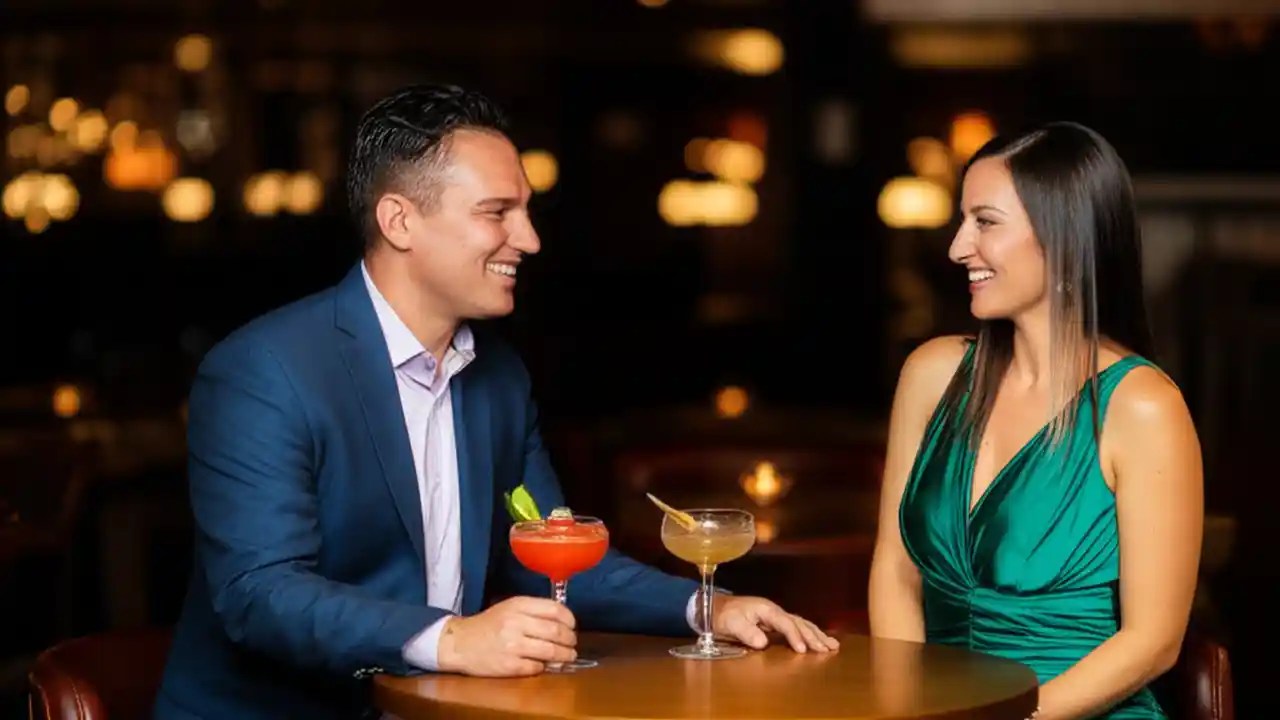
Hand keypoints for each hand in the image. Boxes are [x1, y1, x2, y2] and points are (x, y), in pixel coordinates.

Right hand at [436, 596, 576, 676]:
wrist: (460, 643)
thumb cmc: (488, 625)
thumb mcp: (509, 608)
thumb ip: (534, 610)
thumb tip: (563, 620)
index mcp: (518, 605)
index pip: (555, 610)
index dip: (569, 619)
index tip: (572, 625)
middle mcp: (516, 623)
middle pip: (556, 632)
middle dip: (570, 640)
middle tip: (572, 643)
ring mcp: (512, 645)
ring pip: (550, 651)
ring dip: (565, 656)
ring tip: (568, 656)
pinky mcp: (509, 665)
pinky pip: (537, 667)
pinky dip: (545, 667)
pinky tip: (545, 664)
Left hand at [711, 595, 840, 652]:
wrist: (715, 609)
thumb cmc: (723, 615)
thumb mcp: (732, 623)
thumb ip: (746, 632)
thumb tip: (763, 643)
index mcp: (766, 610)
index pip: (785, 623)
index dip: (794, 636)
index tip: (802, 649)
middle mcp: (775, 611)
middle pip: (799, 623)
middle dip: (814, 636)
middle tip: (828, 649)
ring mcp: (776, 617)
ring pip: (801, 624)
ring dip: (817, 635)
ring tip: (833, 645)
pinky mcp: (775, 623)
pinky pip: (797, 627)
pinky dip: (810, 634)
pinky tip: (819, 640)